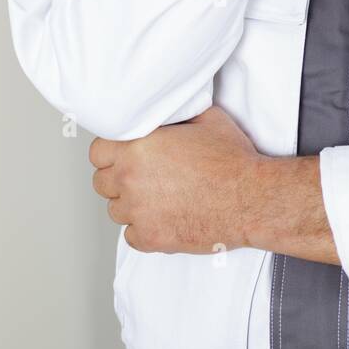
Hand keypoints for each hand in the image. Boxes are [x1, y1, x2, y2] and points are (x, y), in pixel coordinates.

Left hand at [89, 105, 260, 254]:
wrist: (251, 198)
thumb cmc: (233, 161)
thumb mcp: (206, 119)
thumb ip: (177, 114)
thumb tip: (170, 110)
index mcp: (138, 148)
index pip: (97, 152)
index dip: (111, 153)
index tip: (124, 156)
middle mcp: (131, 180)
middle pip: (101, 182)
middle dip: (119, 179)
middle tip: (143, 178)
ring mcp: (139, 212)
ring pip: (114, 210)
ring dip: (131, 205)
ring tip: (157, 199)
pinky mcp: (151, 238)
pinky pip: (131, 236)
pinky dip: (144, 230)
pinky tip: (164, 218)